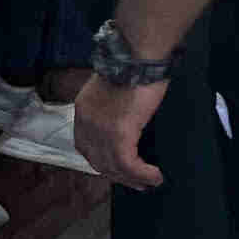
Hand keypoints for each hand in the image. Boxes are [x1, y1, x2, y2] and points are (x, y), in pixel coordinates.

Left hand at [74, 71, 166, 190]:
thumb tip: (128, 111)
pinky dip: (142, 174)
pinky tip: (155, 176)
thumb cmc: (134, 62)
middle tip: (136, 183)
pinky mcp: (119, 136)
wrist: (137, 55)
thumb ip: (114, 101)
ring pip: (113, 167)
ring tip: (149, 183)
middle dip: (117, 175)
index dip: (101, 160)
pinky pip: (129, 164)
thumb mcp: (115, 83)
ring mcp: (100, 132)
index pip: (86, 146)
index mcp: (83, 111)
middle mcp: (86, 124)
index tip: (117, 167)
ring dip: (133, 179)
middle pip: (98, 161)